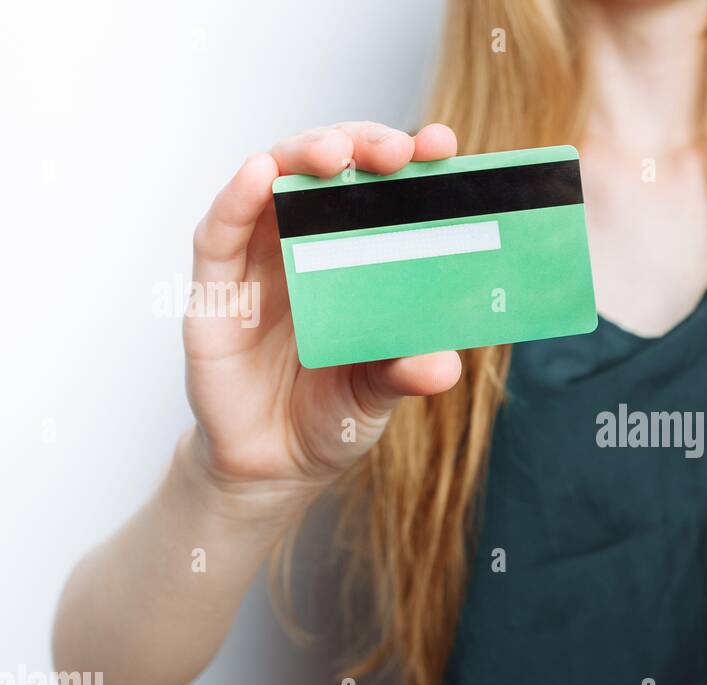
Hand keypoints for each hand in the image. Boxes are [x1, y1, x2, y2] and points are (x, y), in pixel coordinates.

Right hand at [182, 121, 463, 517]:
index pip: (382, 190)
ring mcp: (258, 263)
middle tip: (398, 151)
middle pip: (328, 170)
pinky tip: (261, 174)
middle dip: (362, 146)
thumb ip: (406, 373)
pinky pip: (221, 232)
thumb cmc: (331, 415)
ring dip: (301, 156)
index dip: (410, 161)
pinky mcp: (215, 291)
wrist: (272, 468)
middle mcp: (307, 247)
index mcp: (356, 258)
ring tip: (335, 154)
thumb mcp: (379, 394)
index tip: (444, 146)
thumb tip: (444, 365)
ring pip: (272, 182)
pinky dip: (238, 199)